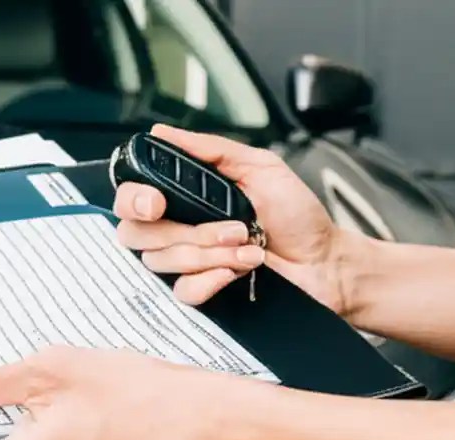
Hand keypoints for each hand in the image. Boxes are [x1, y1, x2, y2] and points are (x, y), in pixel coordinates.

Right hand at [114, 124, 362, 314]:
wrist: (324, 261)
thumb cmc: (297, 215)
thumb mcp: (260, 167)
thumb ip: (210, 149)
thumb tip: (164, 132)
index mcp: (185, 197)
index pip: (131, 199)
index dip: (133, 200)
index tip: (157, 203)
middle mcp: (178, 229)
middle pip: (135, 234)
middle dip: (185, 231)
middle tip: (230, 227)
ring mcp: (187, 263)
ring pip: (162, 261)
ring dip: (211, 251)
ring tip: (248, 244)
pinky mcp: (201, 292)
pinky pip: (182, 290)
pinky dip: (211, 279)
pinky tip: (238, 271)